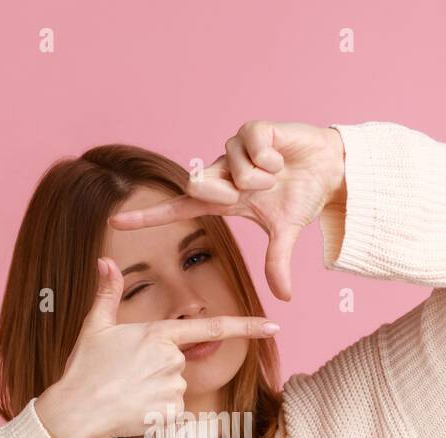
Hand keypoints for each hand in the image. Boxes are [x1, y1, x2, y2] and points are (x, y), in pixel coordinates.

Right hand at [35, 256, 279, 437]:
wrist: (76, 411)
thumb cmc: (84, 369)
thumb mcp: (95, 327)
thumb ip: (108, 294)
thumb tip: (104, 261)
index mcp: (159, 335)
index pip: (212, 328)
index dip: (247, 326)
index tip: (274, 325)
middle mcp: (172, 361)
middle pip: (180, 362)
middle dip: (158, 368)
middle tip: (125, 374)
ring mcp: (173, 389)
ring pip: (175, 387)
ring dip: (156, 391)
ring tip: (125, 392)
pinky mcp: (170, 414)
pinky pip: (172, 411)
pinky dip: (156, 412)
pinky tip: (133, 410)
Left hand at [108, 120, 345, 301]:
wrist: (330, 168)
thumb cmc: (301, 195)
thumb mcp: (285, 231)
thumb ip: (277, 262)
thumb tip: (284, 299)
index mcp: (222, 197)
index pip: (178, 207)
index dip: (148, 217)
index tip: (115, 223)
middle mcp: (221, 171)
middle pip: (196, 185)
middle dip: (227, 194)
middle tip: (256, 192)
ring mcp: (234, 148)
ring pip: (234, 171)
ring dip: (262, 179)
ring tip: (277, 174)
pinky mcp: (252, 129)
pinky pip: (254, 150)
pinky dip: (272, 160)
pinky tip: (282, 157)